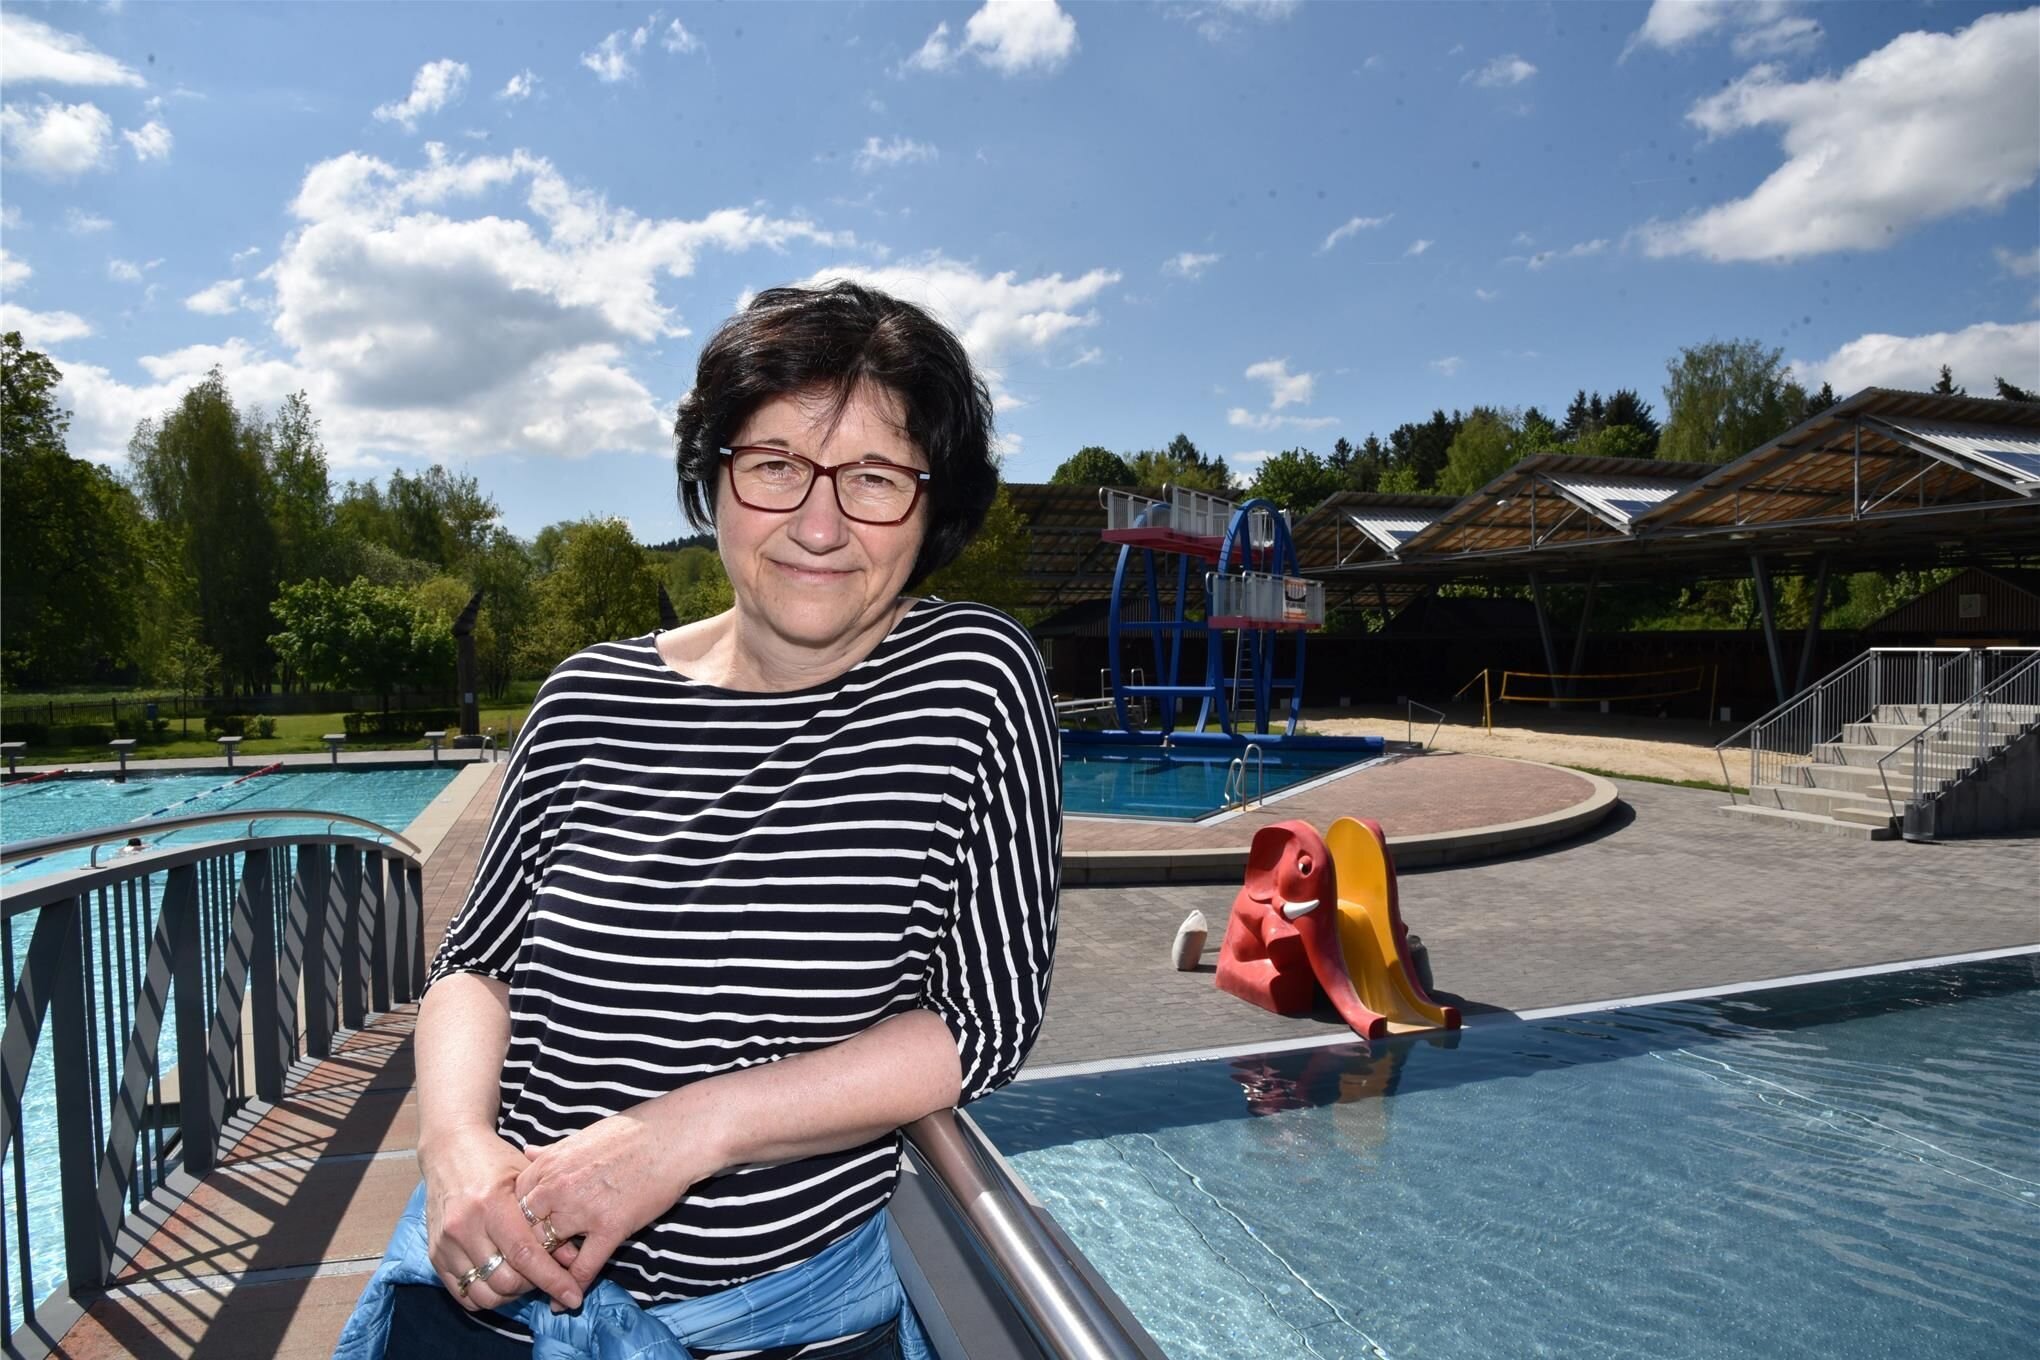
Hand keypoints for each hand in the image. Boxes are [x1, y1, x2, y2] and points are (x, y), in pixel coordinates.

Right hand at [419, 1123, 585, 1312]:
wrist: (450, 1149)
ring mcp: (446, 1243)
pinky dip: (487, 1295)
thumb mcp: (527, 1178)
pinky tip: (501, 1280)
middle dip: (533, 1286)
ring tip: (525, 1278)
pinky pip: (463, 1294)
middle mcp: (465, 1226)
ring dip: (511, 1295)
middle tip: (547, 1276)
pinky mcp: (435, 1255)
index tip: (572, 1296)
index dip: (552, 1279)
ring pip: (485, 1294)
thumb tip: (572, 1259)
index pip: (525, 1255)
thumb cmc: (494, 1160)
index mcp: (491, 1204)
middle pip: (505, 1281)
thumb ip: (548, 1220)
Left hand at [513, 1101, 719, 1296]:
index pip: (512, 1205)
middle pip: (524, 1232)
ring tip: (545, 1286)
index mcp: (548, 1165)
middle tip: (526, 1269)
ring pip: (548, 1252)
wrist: (673, 1136)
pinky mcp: (611, 1227)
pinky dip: (572, 1288)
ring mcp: (583, 1209)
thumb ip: (551, 1151)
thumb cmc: (631, 1131)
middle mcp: (557, 1188)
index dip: (514, 1226)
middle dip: (524, 1253)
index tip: (519, 1239)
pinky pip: (583, 1267)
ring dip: (545, 1272)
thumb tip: (527, 1152)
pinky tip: (567, 1302)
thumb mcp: (581, 1136)